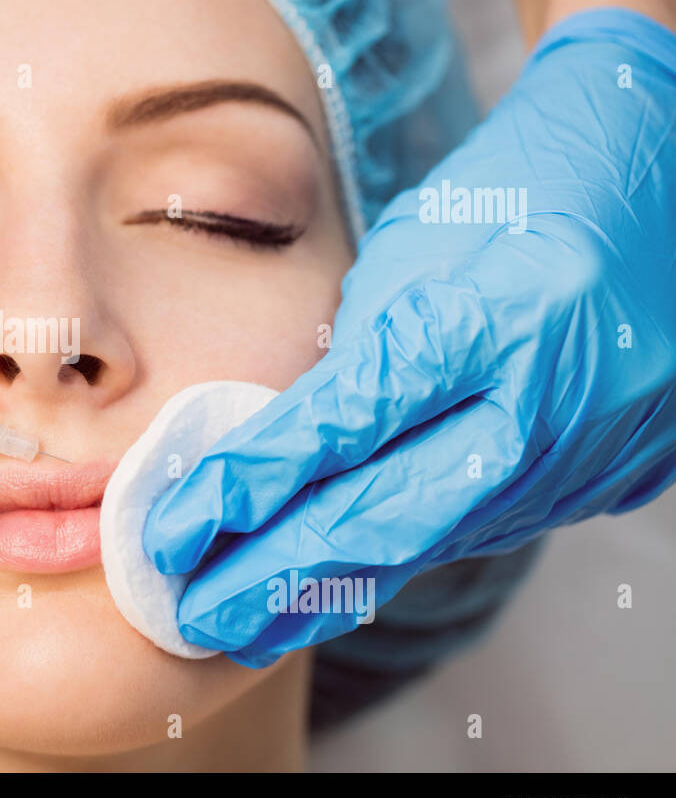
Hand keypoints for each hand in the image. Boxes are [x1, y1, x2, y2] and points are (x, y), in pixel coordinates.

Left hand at [142, 8, 675, 665]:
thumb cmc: (523, 186)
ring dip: (329, 588)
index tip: (171, 530)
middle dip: (274, 578)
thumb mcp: (419, 251)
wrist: (668, 176)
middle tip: (192, 618)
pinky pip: (477, 530)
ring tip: (247, 621)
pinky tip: (337, 584)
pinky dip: (397, 557)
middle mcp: (547, 406)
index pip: (342, 427)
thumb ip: (356, 359)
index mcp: (492, 319)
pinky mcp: (603, 477)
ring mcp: (585, 454)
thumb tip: (282, 449)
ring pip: (431, 542)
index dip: (247, 489)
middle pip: (385, 518)